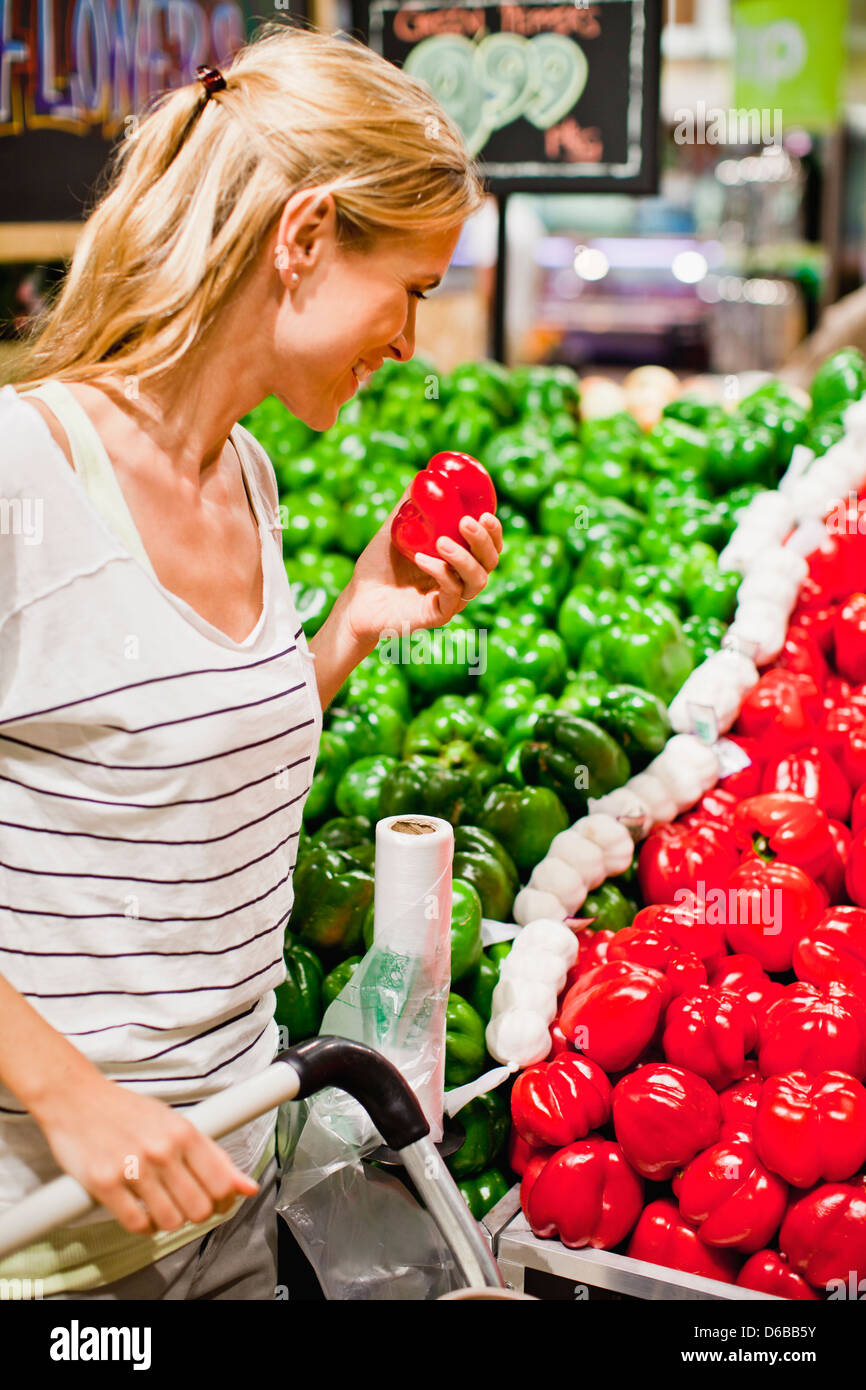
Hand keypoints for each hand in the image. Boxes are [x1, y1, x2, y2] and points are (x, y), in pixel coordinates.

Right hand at [33, 1071, 258, 1234]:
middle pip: (199, 1208)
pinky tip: (140, 1210)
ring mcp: (133, 1167)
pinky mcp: (104, 1183)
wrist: (77, 1099)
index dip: (224, 1202)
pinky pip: (137, 1224)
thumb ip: (213, 1156)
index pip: (222, 1184)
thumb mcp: (176, 1124)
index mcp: (184, 1132)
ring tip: (159, 1205)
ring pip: (170, 1221)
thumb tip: (248, 1187)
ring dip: (168, 1221)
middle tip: (183, 1204)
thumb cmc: (129, 1112)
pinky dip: (143, 1226)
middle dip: (195, 1213)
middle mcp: (162, 1150)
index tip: (216, 1203)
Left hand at [341, 495, 502, 647]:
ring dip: (465, 558)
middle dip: (484, 541)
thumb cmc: (377, 566)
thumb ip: (410, 506)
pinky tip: (422, 559)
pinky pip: (452, 595)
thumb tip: (424, 475)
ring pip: (477, 581)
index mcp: (457, 560)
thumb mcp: (395, 529)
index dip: (494, 531)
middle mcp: (460, 580)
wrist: (357, 598)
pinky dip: (441, 573)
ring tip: (443, 541)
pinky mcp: (437, 615)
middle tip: (468, 522)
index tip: (486, 512)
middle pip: (490, 562)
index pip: (488, 546)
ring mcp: (451, 600)